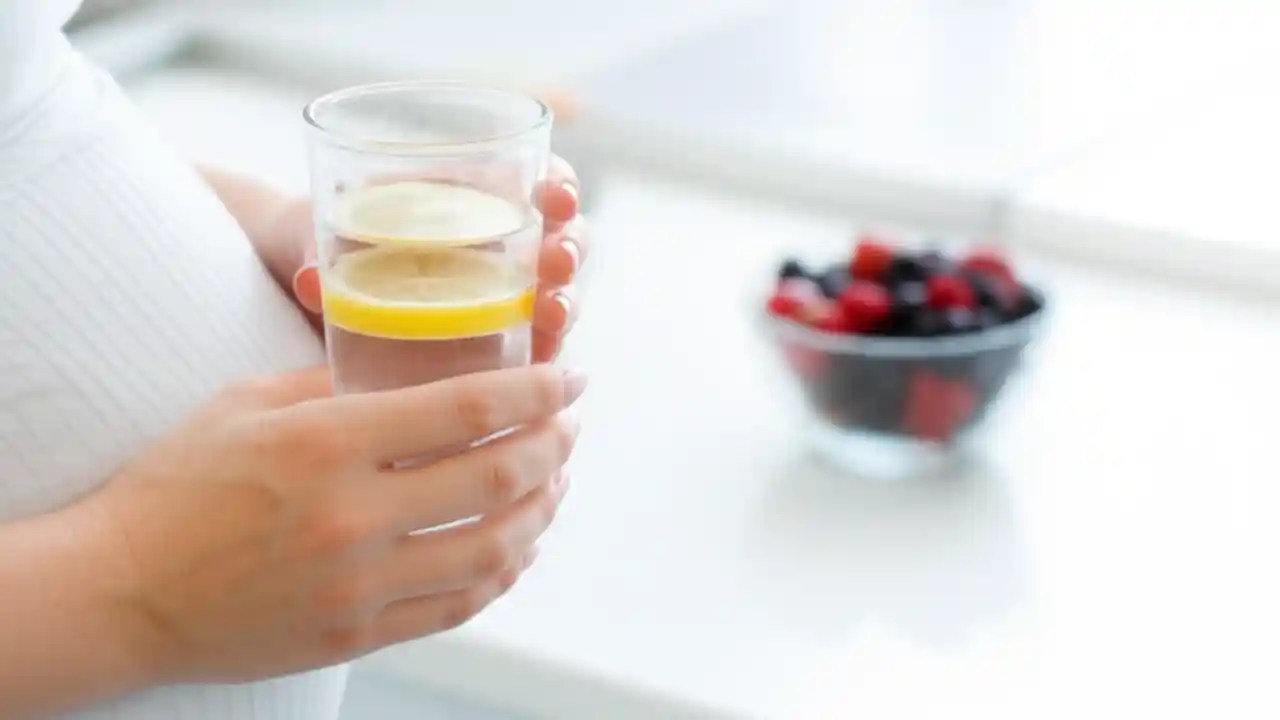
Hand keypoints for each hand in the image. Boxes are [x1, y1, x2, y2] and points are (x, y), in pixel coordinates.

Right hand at [74, 364, 584, 682]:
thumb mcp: (247, 403)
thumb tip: (415, 372)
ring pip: (495, 546)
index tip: (570, 377)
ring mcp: (360, 584)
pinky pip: (459, 604)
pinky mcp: (357, 634)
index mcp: (327, 440)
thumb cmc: (177, 485)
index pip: (468, 406)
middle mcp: (354, 514)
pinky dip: (503, 571)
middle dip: (555, 443)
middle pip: (499, 474)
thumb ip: (334, 385)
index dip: (537, 389)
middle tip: (571, 424)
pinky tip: (517, 545)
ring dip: (542, 509)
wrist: (121, 590)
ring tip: (556, 481)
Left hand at [288, 156, 586, 361]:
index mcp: (476, 194)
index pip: (543, 178)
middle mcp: (502, 244)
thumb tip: (310, 279)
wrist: (307, 277)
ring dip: (566, 301)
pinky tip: (542, 365)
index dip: (561, 185)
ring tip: (552, 313)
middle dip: (571, 248)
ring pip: (558, 294)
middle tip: (556, 261)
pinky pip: (535, 349)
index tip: (556, 194)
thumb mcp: (313, 229)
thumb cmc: (323, 233)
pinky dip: (545, 356)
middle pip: (564, 239)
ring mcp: (503, 296)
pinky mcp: (495, 344)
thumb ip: (313, 248)